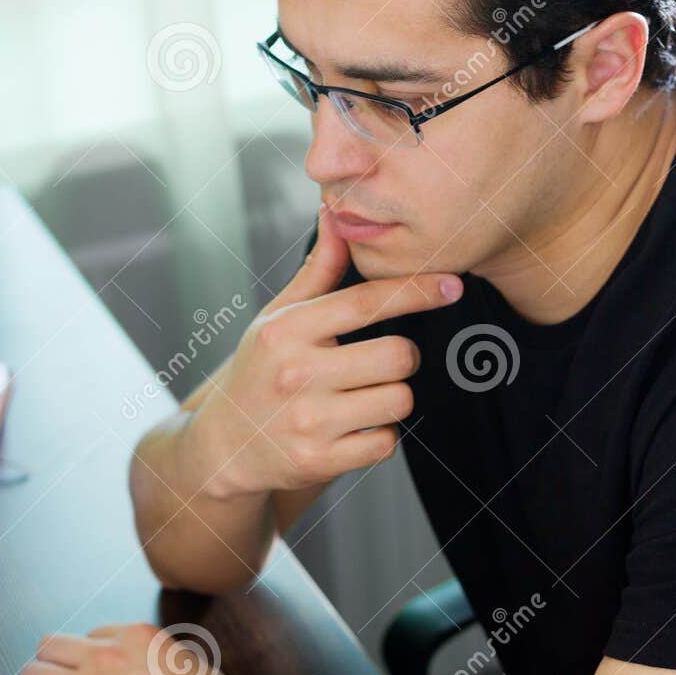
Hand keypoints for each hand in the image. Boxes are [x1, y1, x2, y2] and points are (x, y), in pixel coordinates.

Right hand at [187, 203, 461, 498]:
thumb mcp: (277, 318)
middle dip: (403, 357)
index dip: (418, 290)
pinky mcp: (319, 461)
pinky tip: (353, 428)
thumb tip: (336, 214)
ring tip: (364, 396)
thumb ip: (316, 271)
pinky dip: (379, 435)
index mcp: (288, 330)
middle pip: (398, 355)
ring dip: (393, 397)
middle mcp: (296, 373)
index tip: (452, 285)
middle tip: (383, 360)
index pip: (367, 301)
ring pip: (399, 400)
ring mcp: (308, 420)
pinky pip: (385, 442)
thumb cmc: (259, 370)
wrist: (224, 445)